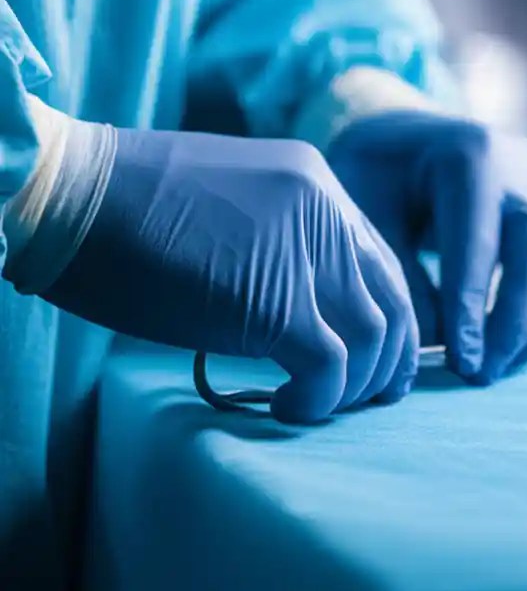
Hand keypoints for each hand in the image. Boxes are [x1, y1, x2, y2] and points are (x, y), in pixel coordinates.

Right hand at [39, 129, 417, 422]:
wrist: (68, 196)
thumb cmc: (126, 209)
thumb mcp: (229, 206)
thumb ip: (281, 241)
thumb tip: (302, 304)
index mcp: (316, 184)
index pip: (380, 260)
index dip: (386, 318)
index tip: (373, 359)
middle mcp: (326, 210)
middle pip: (393, 301)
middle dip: (390, 361)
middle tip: (370, 399)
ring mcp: (305, 254)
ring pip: (372, 337)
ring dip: (352, 386)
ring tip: (316, 404)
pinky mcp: (276, 304)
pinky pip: (328, 367)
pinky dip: (316, 400)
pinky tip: (286, 407)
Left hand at [327, 113, 526, 383]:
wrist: (406, 140)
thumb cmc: (377, 176)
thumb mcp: (366, 213)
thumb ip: (399, 275)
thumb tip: (436, 343)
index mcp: (468, 154)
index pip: (479, 240)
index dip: (472, 307)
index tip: (460, 361)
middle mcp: (522, 166)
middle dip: (514, 322)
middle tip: (481, 374)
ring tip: (503, 366)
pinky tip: (526, 344)